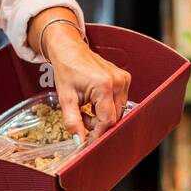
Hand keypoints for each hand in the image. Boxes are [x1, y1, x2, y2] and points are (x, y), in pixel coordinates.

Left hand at [42, 23, 130, 140]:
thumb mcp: (66, 98)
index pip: (107, 120)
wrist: (69, 50)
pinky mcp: (124, 78)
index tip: (87, 139)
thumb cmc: (66, 69)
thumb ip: (72, 122)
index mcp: (104, 86)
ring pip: (118, 111)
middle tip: (82, 119)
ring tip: (86, 108)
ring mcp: (123, 79)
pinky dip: (107, 106)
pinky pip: (119, 101)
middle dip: (98, 124)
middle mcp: (118, 82)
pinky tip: (94, 101)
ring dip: (103, 116)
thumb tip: (79, 141)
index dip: (97, 133)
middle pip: (114, 117)